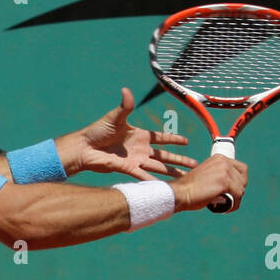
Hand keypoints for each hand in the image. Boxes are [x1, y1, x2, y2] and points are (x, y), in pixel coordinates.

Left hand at [57, 87, 197, 178]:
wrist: (85, 148)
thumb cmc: (98, 130)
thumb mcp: (115, 117)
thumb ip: (125, 105)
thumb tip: (126, 90)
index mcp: (140, 135)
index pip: (162, 138)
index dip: (174, 139)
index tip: (186, 142)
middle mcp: (140, 149)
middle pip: (165, 156)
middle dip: (179, 160)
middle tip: (194, 165)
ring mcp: (136, 160)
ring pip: (158, 168)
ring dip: (172, 173)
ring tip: (185, 178)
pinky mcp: (128, 169)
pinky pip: (144, 177)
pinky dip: (153, 182)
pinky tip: (164, 188)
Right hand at [169, 154, 247, 211]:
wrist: (180, 193)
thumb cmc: (189, 190)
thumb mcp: (207, 177)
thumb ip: (219, 178)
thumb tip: (235, 189)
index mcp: (219, 158)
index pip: (241, 168)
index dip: (240, 181)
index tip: (234, 191)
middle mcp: (224, 161)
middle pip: (243, 178)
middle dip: (239, 190)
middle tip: (231, 200)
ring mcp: (225, 170)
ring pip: (241, 188)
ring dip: (236, 199)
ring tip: (227, 206)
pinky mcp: (225, 181)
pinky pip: (237, 195)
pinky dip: (234, 204)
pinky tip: (227, 208)